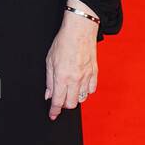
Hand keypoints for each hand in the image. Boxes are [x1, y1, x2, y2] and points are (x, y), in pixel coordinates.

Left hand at [45, 6, 97, 120]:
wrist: (80, 30)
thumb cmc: (64, 42)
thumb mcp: (49, 60)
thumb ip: (49, 80)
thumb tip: (49, 95)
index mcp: (62, 77)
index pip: (58, 101)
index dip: (54, 111)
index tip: (52, 115)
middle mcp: (75, 79)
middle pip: (71, 104)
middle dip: (64, 104)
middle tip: (60, 98)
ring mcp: (87, 76)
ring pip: (82, 98)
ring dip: (75, 98)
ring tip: (70, 89)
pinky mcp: (95, 72)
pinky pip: (91, 90)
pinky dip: (85, 91)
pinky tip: (80, 84)